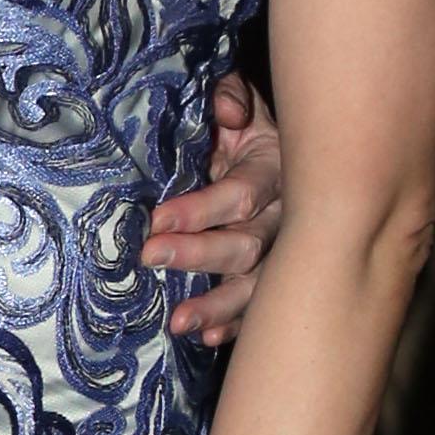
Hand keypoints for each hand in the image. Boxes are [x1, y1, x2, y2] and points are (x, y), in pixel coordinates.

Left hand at [137, 66, 282, 346]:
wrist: (273, 142)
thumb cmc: (242, 122)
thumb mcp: (237, 96)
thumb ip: (230, 96)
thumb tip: (227, 114)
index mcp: (275, 169)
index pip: (241, 195)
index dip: (201, 209)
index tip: (157, 220)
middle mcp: (283, 215)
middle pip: (248, 245)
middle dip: (199, 254)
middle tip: (150, 258)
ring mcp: (280, 249)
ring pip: (256, 284)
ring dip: (218, 305)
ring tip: (179, 322)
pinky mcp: (273, 273)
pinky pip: (259, 305)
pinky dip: (235, 324)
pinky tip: (208, 338)